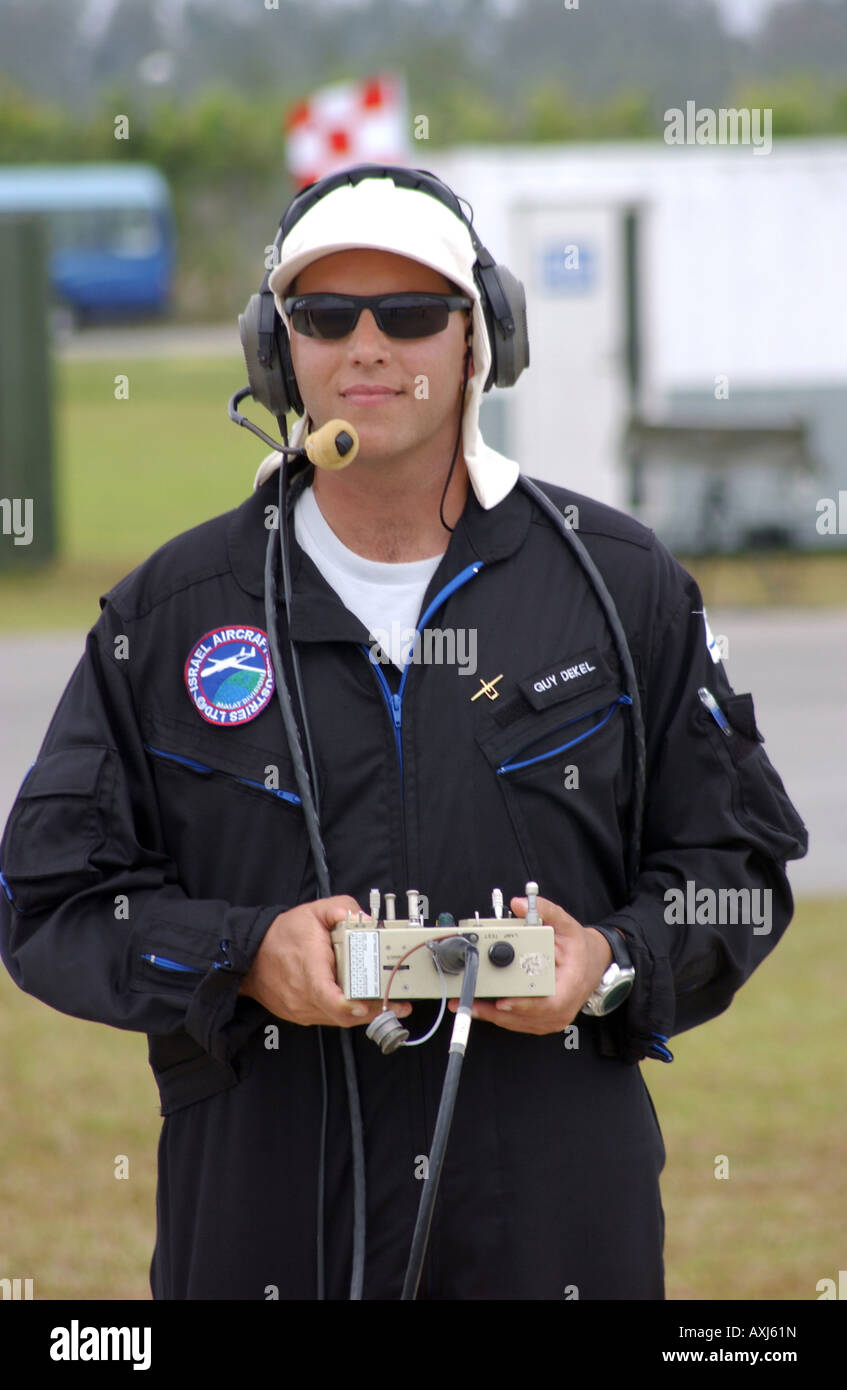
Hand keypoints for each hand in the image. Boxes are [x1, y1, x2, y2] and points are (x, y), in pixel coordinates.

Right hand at [238, 896, 411, 1028]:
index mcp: (309, 968)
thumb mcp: (312, 911)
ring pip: (339, 1019)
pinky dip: (348, 1013)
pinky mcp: (303, 1015)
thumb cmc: (280, 936)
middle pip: (343, 1013)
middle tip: (399, 1003)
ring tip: (390, 1004)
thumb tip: (364, 918)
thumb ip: (341, 908)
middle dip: (373, 1010)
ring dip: (365, 1014)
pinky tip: (364, 1005)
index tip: (367, 1004)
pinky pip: (330, 1018)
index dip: (350, 1004)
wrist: (250, 956)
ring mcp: (302, 1009)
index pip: (328, 995)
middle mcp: (304, 994)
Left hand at [447, 895, 612, 1035]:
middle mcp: (562, 1007)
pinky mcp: (541, 1019)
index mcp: (570, 986)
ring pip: (518, 1022)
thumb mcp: (567, 925)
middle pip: (526, 1016)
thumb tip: (520, 903)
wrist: (592, 962)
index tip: (504, 1002)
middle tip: (471, 1001)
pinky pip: (517, 1022)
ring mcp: (552, 1017)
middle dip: (496, 1010)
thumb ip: (545, 911)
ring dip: (492, 1015)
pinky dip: (498, 1016)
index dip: (524, 1005)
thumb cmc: (579, 948)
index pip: (549, 1004)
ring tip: (467, 1003)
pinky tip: (480, 1007)